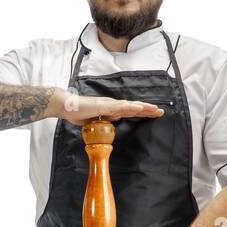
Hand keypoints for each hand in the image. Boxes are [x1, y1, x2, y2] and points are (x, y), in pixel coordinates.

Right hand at [49, 89, 163, 125]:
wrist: (66, 106)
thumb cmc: (77, 113)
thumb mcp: (95, 121)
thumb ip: (105, 121)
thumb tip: (114, 121)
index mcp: (111, 109)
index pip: (130, 111)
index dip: (142, 112)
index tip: (153, 114)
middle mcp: (112, 105)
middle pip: (133, 107)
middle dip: (147, 110)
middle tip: (161, 111)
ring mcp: (109, 104)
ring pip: (130, 106)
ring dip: (143, 107)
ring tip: (155, 109)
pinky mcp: (104, 106)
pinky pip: (120, 107)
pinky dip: (131, 107)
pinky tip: (140, 108)